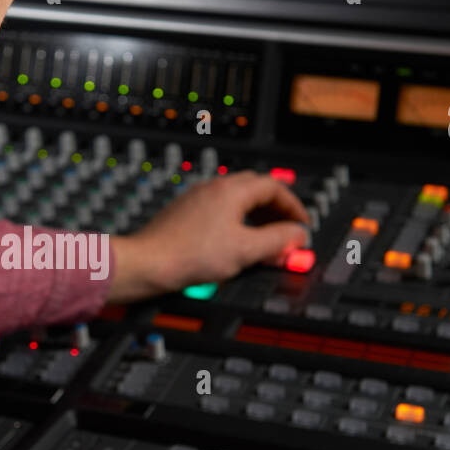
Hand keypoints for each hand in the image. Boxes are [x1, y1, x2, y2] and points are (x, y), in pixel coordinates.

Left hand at [108, 170, 310, 303]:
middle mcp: (214, 188)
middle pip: (257, 189)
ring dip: (257, 217)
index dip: (293, 206)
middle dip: (277, 210)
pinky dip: (238, 222)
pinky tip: (237, 243)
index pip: (274, 187)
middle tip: (286, 230)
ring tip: (265, 240)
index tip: (302, 224)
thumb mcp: (245, 250)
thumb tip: (297, 235)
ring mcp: (198, 198)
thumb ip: (277, 241)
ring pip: (238, 200)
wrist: (148, 262)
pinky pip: (221, 210)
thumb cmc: (189, 254)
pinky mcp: (186, 213)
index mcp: (232, 190)